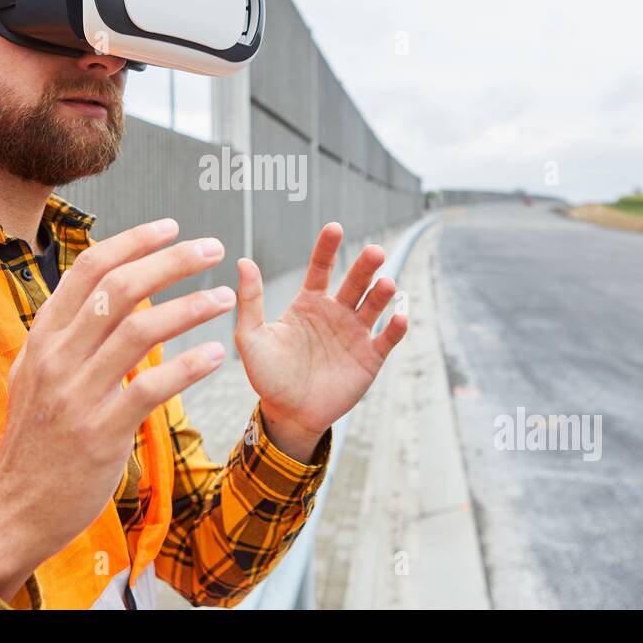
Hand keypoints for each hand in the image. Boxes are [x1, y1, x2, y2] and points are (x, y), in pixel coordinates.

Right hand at [0, 218, 234, 600]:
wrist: (14, 504)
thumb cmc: (35, 438)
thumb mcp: (34, 373)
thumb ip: (65, 333)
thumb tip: (98, 291)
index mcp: (44, 336)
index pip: (90, 269)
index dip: (134, 241)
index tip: (172, 227)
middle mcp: (58, 356)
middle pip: (121, 288)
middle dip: (172, 261)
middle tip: (213, 248)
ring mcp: (78, 394)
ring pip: (140, 330)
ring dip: (190, 307)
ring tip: (224, 298)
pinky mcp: (100, 432)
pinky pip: (150, 388)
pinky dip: (187, 367)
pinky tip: (216, 354)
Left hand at [234, 222, 407, 461]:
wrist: (289, 414)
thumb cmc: (268, 375)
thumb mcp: (252, 338)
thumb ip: (251, 301)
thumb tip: (243, 261)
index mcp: (309, 303)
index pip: (321, 267)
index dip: (328, 248)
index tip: (334, 228)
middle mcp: (336, 312)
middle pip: (354, 282)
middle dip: (365, 266)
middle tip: (374, 252)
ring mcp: (355, 334)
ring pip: (373, 306)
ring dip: (382, 293)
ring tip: (387, 283)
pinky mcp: (370, 358)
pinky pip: (386, 339)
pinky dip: (395, 328)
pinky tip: (399, 317)